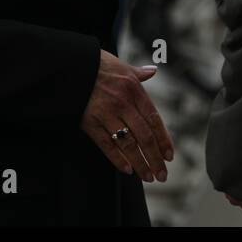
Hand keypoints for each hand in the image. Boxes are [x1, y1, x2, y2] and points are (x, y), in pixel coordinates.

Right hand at [79, 51, 173, 182]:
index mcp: (134, 90)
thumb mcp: (122, 66)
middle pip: (144, 136)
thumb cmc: (98, 65)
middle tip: (162, 175)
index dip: (163, 140)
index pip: (154, 119)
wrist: (72, 65)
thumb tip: (153, 70)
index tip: (169, 156)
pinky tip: (127, 169)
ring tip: (148, 176)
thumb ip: (139, 73)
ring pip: (128, 144)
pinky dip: (117, 159)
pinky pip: (107, 144)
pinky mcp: (90, 122)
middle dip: (155, 158)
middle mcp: (123, 103)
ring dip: (140, 163)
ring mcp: (107, 113)